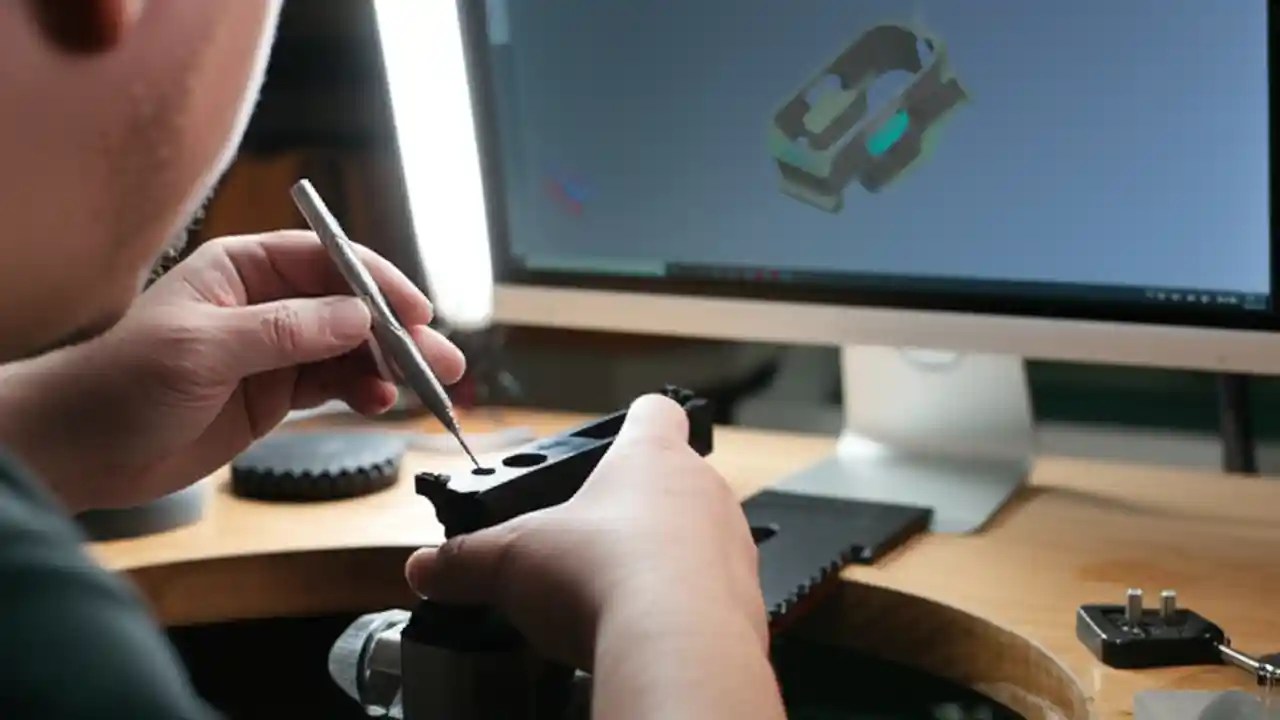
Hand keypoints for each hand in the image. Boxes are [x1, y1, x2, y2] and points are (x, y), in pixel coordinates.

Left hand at [0, 230, 464, 510]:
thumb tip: (357, 317)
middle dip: (398, 331)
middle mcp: (265, 304)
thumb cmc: (122, 385)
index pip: (326, 261)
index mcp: (241, 270)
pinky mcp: (276, 393)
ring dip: (391, 366)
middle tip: (442, 359)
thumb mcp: (203, 350)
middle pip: (349, 307)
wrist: (84, 450)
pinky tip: (382, 403)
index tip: (416, 310)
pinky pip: (335, 384)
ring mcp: (274, 350)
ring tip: (427, 387)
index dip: (377, 282)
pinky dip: (364, 391)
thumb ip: (284, 331)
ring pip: (350, 349)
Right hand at [404, 394, 767, 669]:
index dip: (634, 423)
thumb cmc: (606, 575)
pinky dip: (685, 606)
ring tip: (616, 594)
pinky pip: (715, 593)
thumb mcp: (511, 561)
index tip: (618, 439)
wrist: (677, 648)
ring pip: (699, 538)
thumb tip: (426, 568)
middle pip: (675, 481)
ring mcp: (732, 545)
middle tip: (592, 542)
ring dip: (666, 559)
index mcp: (651, 458)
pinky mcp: (746, 600)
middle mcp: (704, 491)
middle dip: (635, 510)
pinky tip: (648, 630)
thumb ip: (465, 560)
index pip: (655, 413)